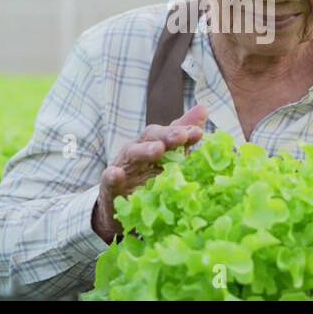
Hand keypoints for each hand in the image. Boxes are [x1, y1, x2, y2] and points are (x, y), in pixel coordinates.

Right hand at [92, 105, 208, 242]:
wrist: (120, 205)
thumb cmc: (147, 177)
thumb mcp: (168, 157)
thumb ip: (184, 135)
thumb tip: (203, 108)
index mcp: (153, 144)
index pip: (168, 132)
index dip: (182, 130)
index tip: (198, 132)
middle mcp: (139, 151)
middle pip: (151, 137)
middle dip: (166, 135)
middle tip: (181, 136)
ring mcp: (124, 167)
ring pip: (132, 153)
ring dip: (145, 150)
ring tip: (158, 150)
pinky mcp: (110, 186)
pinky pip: (109, 179)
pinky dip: (112, 176)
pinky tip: (116, 174)